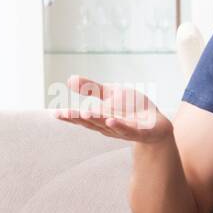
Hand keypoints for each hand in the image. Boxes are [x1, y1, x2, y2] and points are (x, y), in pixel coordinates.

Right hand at [54, 75, 172, 143]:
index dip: (68, 116)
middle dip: (77, 118)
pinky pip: (129, 130)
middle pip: (91, 122)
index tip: (54, 113)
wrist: (158, 123)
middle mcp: (109, 126)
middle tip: (63, 113)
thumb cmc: (132, 109)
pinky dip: (120, 126)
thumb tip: (69, 79)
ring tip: (83, 112)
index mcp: (100, 118)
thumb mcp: (111, 95)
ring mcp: (124, 130)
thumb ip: (92, 89)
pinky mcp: (140, 132)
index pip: (82, 117)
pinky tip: (111, 119)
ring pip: (107, 125)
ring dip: (96, 119)